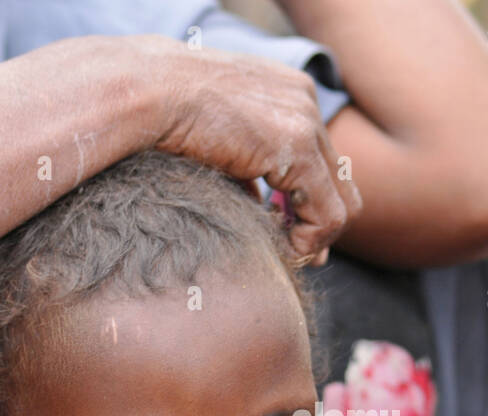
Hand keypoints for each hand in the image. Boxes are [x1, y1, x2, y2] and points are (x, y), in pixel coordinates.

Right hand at [148, 36, 361, 265]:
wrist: (147, 90)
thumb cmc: (162, 113)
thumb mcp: (217, 138)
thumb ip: (248, 170)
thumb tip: (262, 209)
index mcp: (287, 91)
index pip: (321, 158)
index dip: (309, 203)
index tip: (288, 233)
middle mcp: (304, 100)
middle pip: (340, 179)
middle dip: (321, 222)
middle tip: (297, 252)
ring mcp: (305, 121)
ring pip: (341, 201)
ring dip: (316, 236)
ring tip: (286, 253)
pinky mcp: (298, 147)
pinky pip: (327, 214)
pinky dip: (308, 241)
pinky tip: (281, 250)